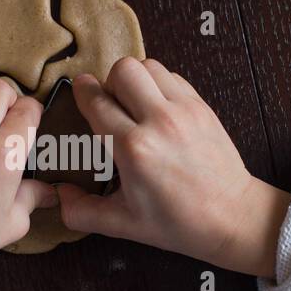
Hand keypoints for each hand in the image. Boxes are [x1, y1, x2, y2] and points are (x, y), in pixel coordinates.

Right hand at [57, 58, 289, 276]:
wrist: (232, 216)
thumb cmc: (177, 223)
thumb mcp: (122, 225)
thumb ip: (82, 211)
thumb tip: (59, 193)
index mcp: (134, 150)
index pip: (97, 101)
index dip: (82, 93)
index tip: (79, 94)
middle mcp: (159, 122)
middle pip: (122, 70)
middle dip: (109, 82)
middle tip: (110, 104)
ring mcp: (184, 111)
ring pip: (148, 65)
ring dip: (134, 79)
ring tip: (133, 104)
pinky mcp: (201, 107)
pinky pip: (171, 76)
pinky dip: (158, 85)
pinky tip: (156, 108)